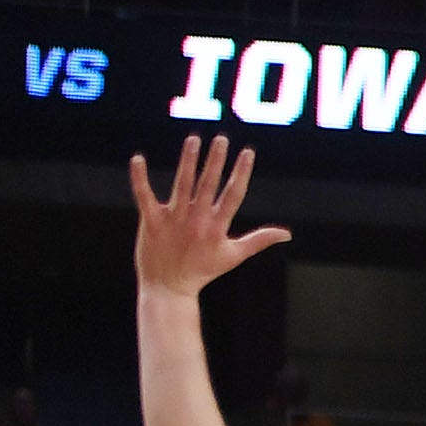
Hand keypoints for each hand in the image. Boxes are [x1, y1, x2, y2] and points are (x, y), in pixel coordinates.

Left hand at [130, 137, 290, 299]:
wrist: (170, 287)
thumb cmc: (203, 270)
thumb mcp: (234, 256)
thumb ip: (259, 240)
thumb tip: (286, 234)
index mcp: (217, 226)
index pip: (233, 194)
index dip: (241, 172)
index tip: (247, 152)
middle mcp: (197, 219)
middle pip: (208, 184)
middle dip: (215, 160)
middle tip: (221, 139)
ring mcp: (174, 219)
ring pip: (182, 184)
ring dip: (188, 161)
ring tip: (194, 139)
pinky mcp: (152, 220)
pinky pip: (144, 195)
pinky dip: (140, 177)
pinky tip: (138, 158)